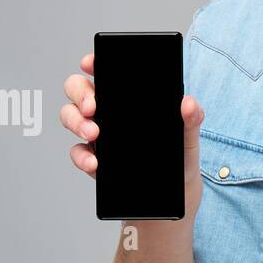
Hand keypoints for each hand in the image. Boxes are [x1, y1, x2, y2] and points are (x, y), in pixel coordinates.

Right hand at [60, 51, 206, 218]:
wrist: (173, 199)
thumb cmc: (179, 160)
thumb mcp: (189, 139)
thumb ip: (191, 120)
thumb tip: (188, 103)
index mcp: (129, 99)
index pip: (105, 72)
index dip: (93, 63)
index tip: (91, 63)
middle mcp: (108, 113)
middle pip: (79, 90)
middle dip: (80, 94)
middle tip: (93, 107)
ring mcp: (98, 135)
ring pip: (71, 117)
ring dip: (76, 123)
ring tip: (94, 135)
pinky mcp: (94, 159)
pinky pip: (77, 152)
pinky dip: (81, 157)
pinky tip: (94, 163)